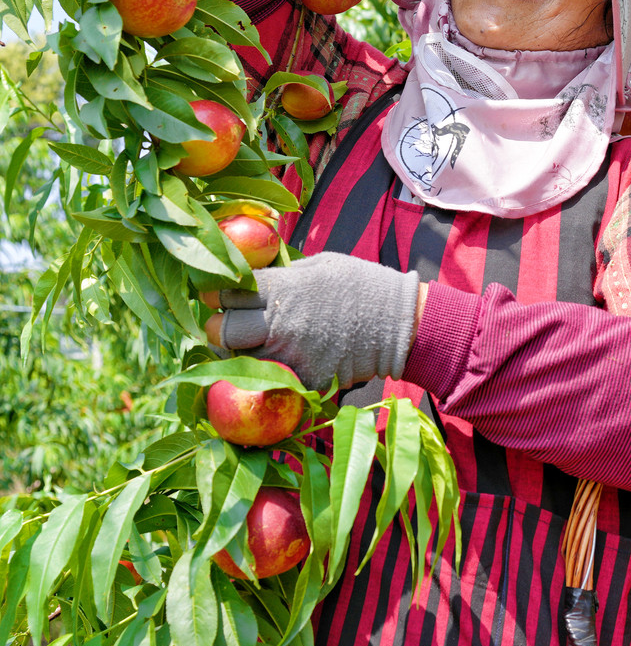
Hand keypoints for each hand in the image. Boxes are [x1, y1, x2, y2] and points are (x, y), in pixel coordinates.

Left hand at [201, 251, 424, 390]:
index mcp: (283, 288)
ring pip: (240, 363)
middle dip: (216, 328)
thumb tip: (254, 276)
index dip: (215, 295)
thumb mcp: (321, 263)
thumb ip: (284, 273)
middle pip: (222, 331)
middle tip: (222, 326)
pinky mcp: (307, 381)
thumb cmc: (362, 285)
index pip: (227, 293)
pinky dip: (270, 376)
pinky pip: (273, 382)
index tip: (214, 297)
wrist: (401, 323)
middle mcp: (281, 323)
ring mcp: (293, 357)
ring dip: (240, 355)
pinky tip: (276, 365)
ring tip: (249, 346)